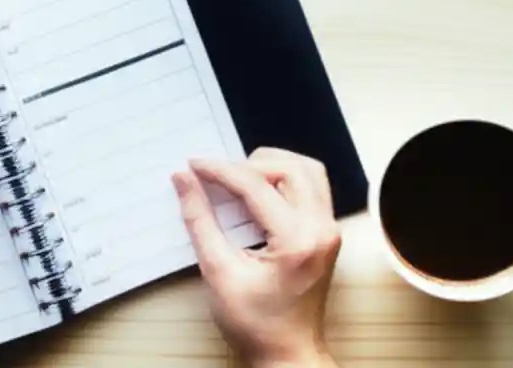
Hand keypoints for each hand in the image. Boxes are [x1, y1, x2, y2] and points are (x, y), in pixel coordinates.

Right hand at [172, 149, 341, 367]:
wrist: (288, 356)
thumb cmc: (257, 325)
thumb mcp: (218, 271)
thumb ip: (199, 220)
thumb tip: (184, 181)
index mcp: (298, 240)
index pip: (256, 185)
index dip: (220, 170)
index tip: (193, 166)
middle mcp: (322, 229)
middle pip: (290, 168)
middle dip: (248, 164)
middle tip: (216, 175)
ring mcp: (329, 231)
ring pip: (307, 172)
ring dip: (271, 167)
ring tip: (238, 180)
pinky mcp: (326, 234)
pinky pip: (311, 189)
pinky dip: (283, 182)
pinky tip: (258, 195)